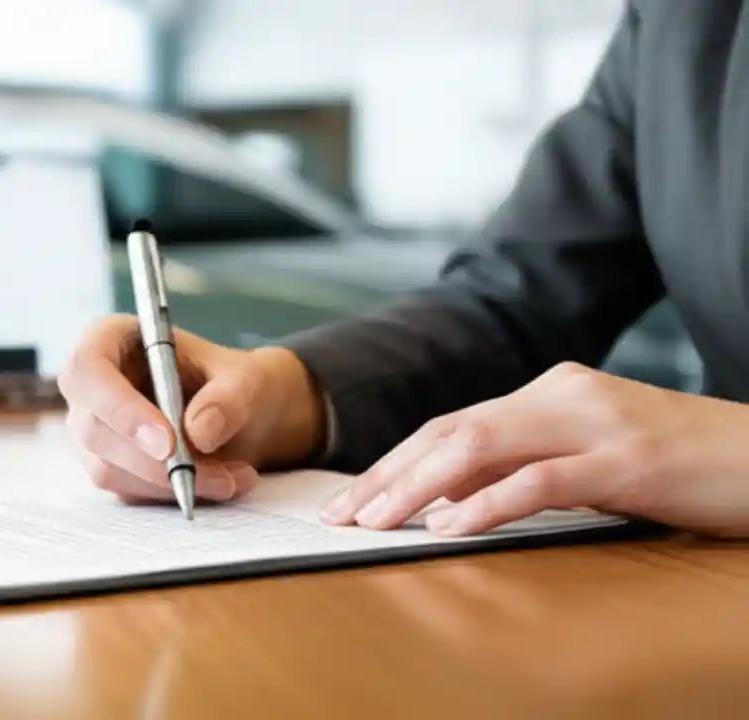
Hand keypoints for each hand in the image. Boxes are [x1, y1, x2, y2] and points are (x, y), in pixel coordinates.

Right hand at [58, 315, 323, 504]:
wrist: (237, 414)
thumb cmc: (230, 381)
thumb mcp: (246, 377)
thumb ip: (229, 397)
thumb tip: (199, 432)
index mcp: (111, 339)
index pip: (88, 368)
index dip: (119, 406)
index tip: (167, 443)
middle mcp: (91, 386)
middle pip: (93, 428)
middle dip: (152, 461)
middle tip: (213, 474)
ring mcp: (93, 430)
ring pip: (109, 469)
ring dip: (172, 483)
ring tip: (232, 478)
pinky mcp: (109, 466)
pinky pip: (129, 491)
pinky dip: (174, 494)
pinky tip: (219, 483)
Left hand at [321, 362, 748, 537]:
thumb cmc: (680, 465)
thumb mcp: (591, 457)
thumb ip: (526, 466)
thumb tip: (448, 499)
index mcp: (549, 392)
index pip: (450, 424)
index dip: (393, 462)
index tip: (349, 498)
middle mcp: (562, 395)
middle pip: (450, 431)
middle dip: (386, 475)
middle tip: (339, 514)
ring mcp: (594, 423)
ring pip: (479, 448)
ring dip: (417, 487)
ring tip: (374, 521)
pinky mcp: (627, 459)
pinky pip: (541, 479)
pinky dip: (487, 503)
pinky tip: (450, 526)